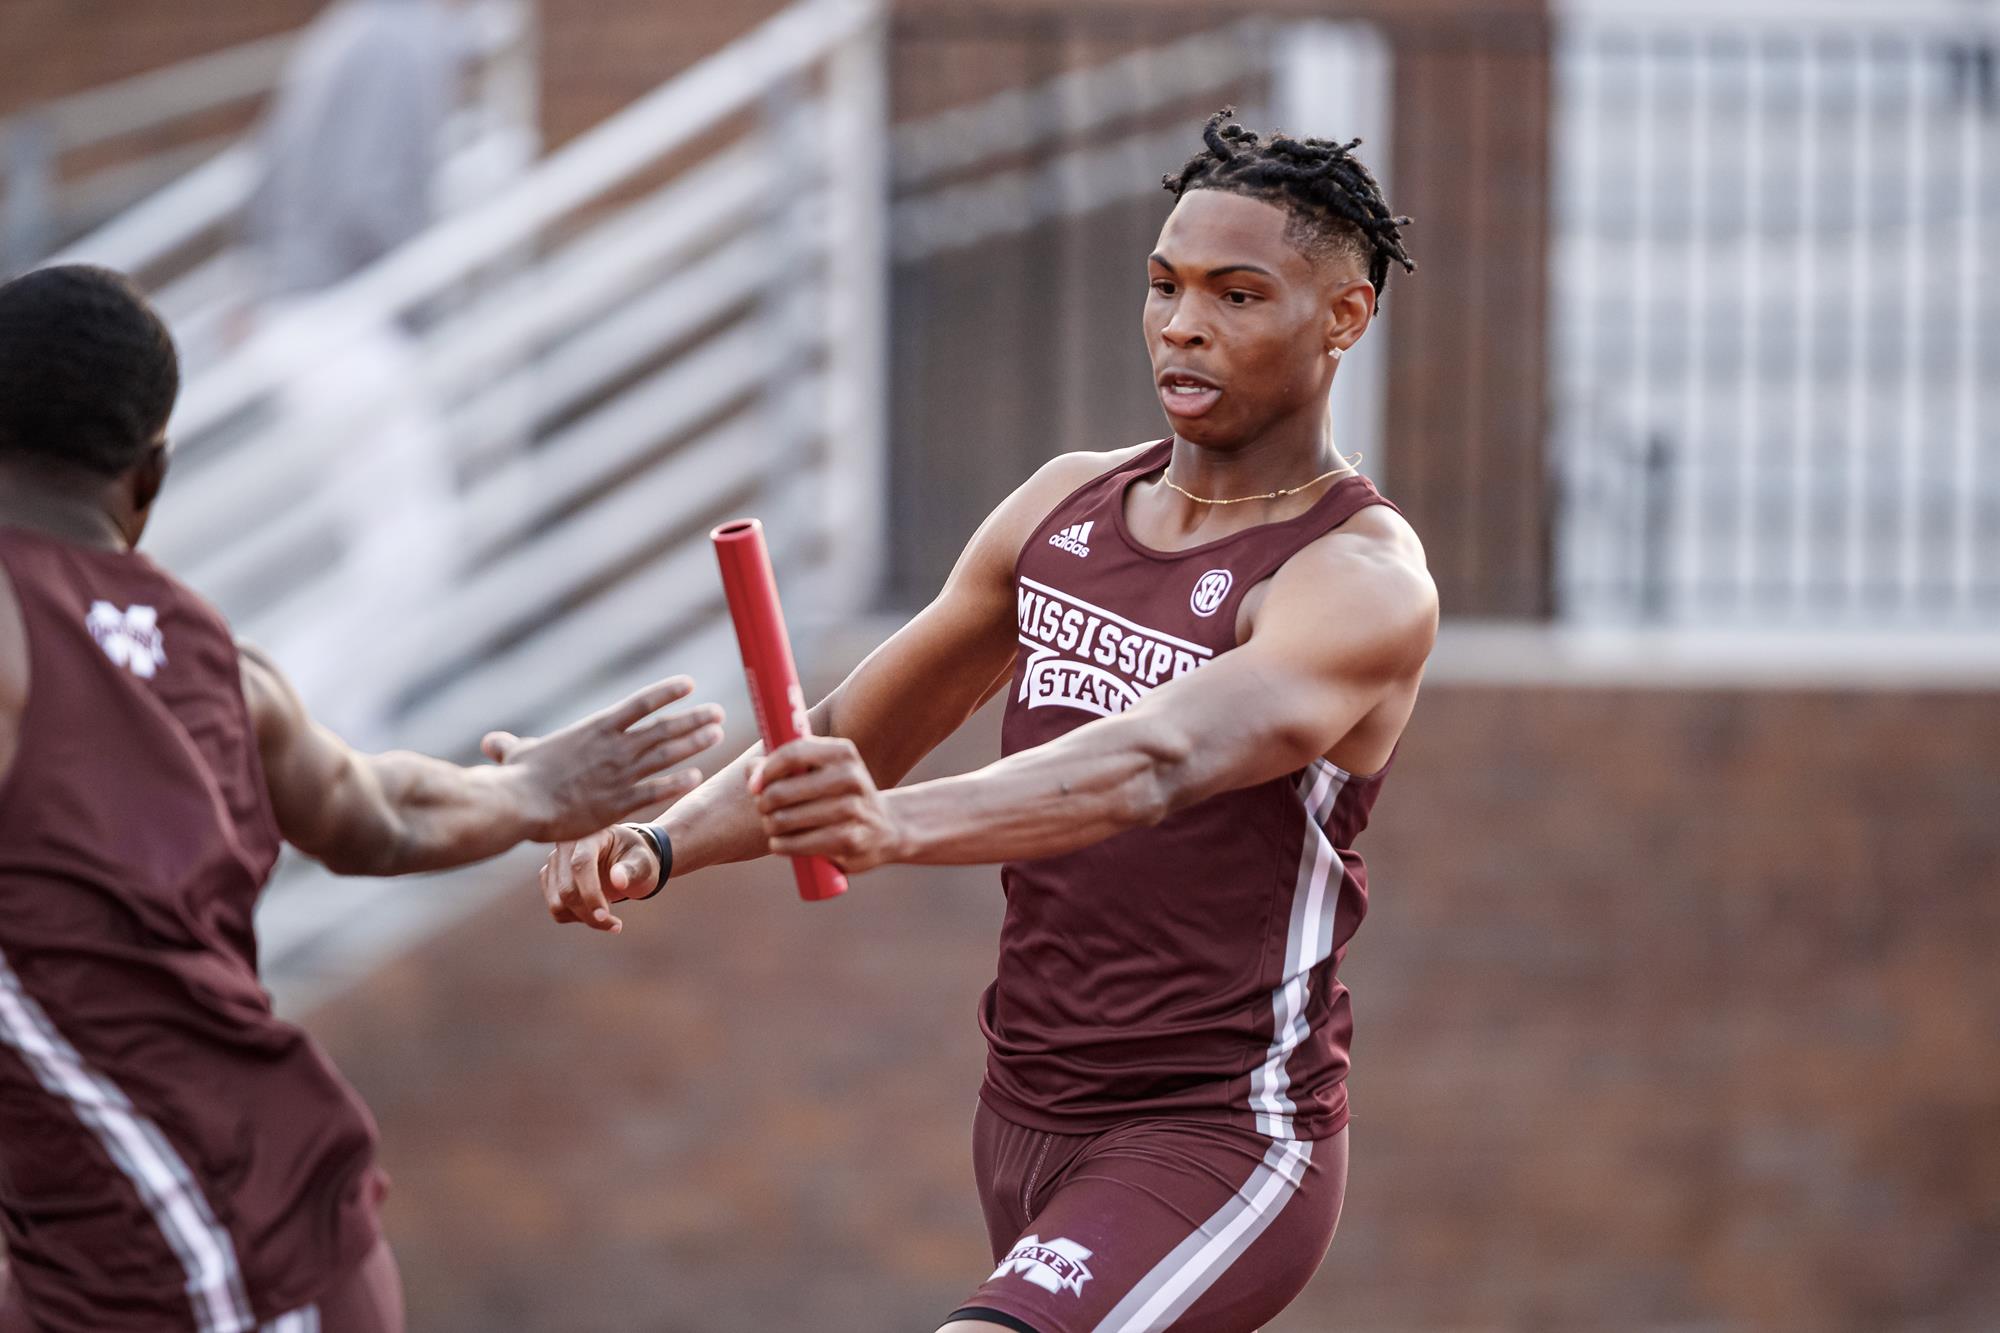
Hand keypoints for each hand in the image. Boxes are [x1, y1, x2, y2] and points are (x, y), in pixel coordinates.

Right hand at [481, 676, 723, 841]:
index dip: (667, 692)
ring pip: (667, 754)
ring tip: (717, 734)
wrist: (520, 805)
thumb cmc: (517, 778)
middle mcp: (614, 747)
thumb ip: (513, 746)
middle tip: (717, 712)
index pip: (640, 703)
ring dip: (695, 743)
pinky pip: (657, 789)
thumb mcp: (517, 754)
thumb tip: (492, 742)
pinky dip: (678, 781)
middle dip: (693, 718)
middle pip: (664, 727)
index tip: (690, 684)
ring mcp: (620, 775)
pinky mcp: (620, 803)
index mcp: (595, 728)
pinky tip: (697, 775)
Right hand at [539, 825, 660, 932]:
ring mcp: (554, 862)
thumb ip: (633, 869)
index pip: (581, 864)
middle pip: (567, 888)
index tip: (604, 916)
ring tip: (608, 915)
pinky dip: (575, 918)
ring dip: (583, 918)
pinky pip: (556, 908)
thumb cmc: (635, 857)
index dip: (591, 892)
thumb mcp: (644, 860)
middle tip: (616, 925)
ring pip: (558, 902)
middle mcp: (565, 846)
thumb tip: (618, 880)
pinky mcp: (549, 878)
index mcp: (590, 834)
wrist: (623, 856)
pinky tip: (594, 911)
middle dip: (589, 914)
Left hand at [749, 736, 904, 873]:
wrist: (887, 828)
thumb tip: (751, 770)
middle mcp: (851, 777)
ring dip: (771, 826)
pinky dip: (781, 845)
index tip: (753, 786)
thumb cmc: (841, 796)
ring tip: (773, 827)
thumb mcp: (823, 772)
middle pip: (782, 791)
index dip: (765, 770)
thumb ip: (787, 766)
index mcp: (843, 753)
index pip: (793, 753)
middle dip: (763, 804)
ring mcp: (853, 810)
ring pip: (786, 820)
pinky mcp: (849, 841)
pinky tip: (780, 844)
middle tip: (764, 810)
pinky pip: (798, 844)